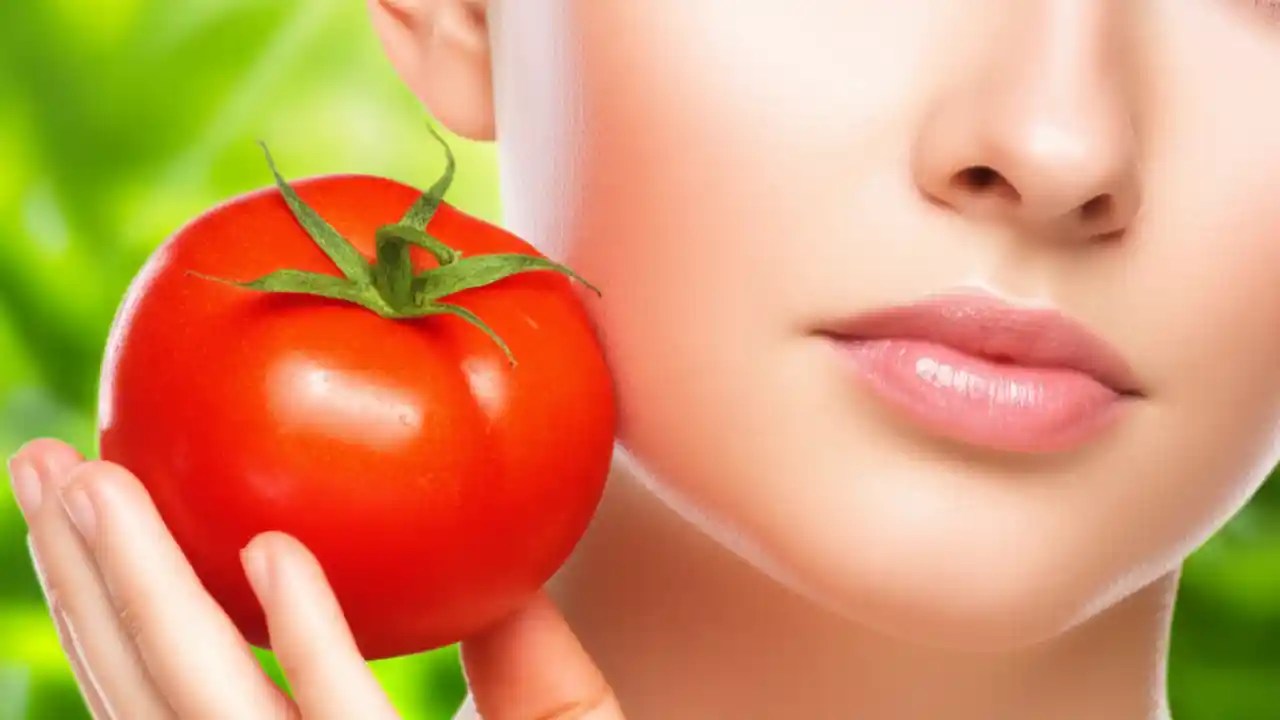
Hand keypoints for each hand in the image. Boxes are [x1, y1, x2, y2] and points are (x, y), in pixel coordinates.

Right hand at [7, 438, 623, 719]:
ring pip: (199, 707)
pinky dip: (305, 645)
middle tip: (40, 463)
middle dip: (83, 579)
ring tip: (92, 482)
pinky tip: (271, 554)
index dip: (116, 597)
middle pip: (152, 690)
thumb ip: (518, 651)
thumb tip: (488, 550)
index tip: (90, 485)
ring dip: (136, 591)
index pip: (180, 687)